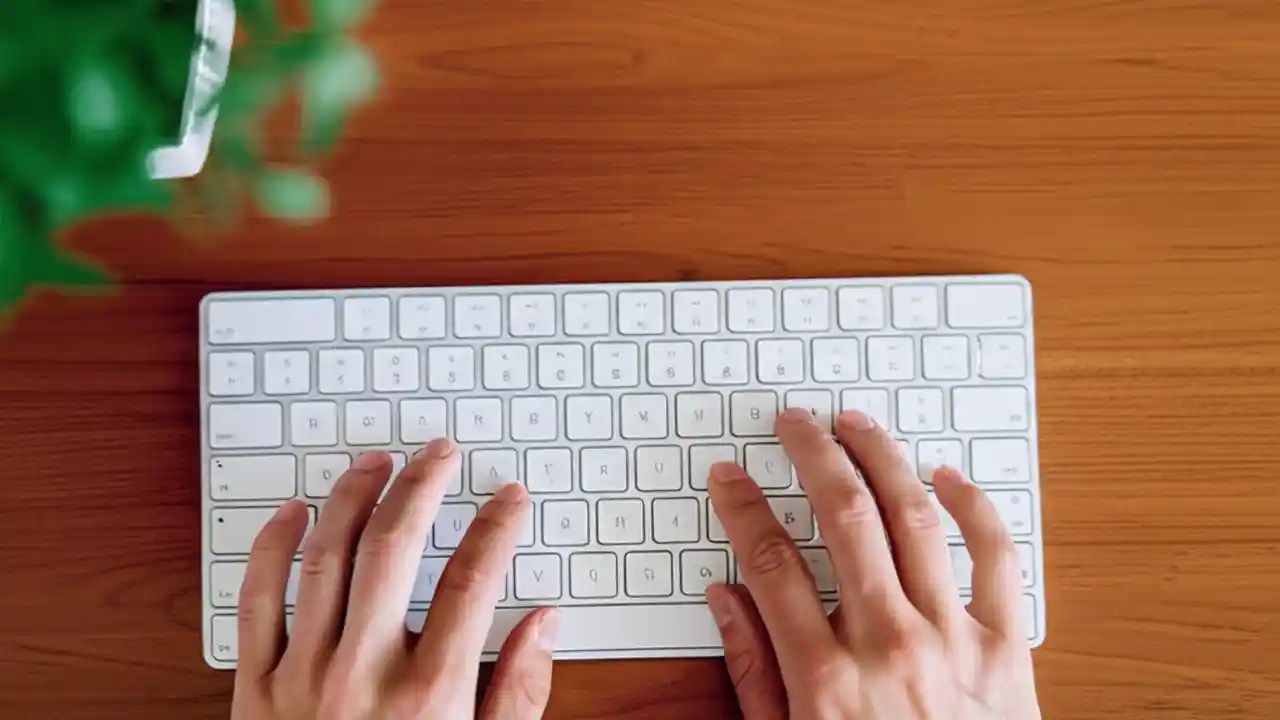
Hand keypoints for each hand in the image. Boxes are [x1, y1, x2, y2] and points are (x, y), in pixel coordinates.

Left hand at [230, 439, 557, 719]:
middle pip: (394, 549)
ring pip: (325, 558)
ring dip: (352, 498)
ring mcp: (303, 678)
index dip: (497, 528)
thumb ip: (520, 694)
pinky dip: (272, 547)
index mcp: (430, 696)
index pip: (474, 582)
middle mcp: (364, 675)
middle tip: (440, 453)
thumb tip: (544, 624)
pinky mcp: (254, 690)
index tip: (509, 498)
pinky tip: (294, 512)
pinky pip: (256, 600)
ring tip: (376, 463)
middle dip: (422, 487)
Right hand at [706, 409, 1039, 718]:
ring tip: (856, 425)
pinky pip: (996, 555)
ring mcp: (953, 640)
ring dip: (881, 459)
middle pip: (843, 516)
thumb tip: (726, 597)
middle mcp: (889, 645)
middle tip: (793, 423)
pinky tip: (945, 476)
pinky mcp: (1007, 647)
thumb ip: (755, 672)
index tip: (731, 478)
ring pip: (914, 517)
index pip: (771, 562)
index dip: (743, 508)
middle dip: (811, 454)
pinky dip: (973, 506)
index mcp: (825, 679)